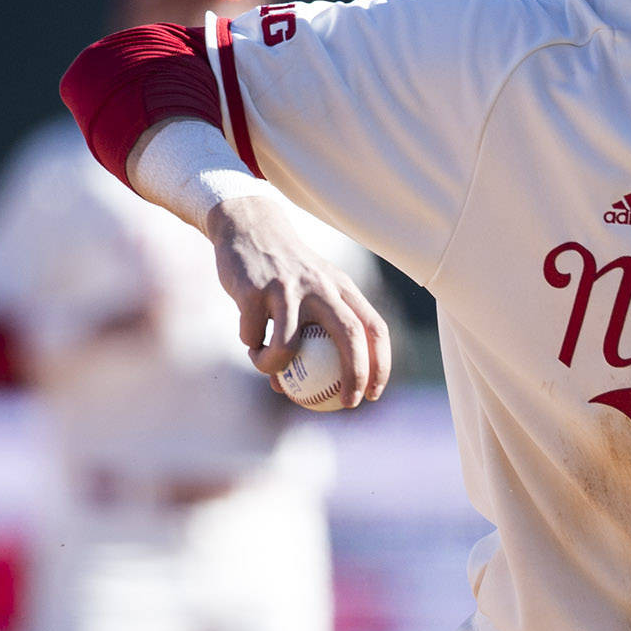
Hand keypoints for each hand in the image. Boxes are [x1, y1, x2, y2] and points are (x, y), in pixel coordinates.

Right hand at [205, 193, 390, 407]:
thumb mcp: (310, 293)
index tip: (375, 394)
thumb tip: (301, 388)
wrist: (248, 227)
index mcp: (342, 287)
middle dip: (355, 374)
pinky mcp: (253, 291)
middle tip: (347, 403)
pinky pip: (253, 336)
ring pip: (288, 346)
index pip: (375, 327)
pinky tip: (249, 340)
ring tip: (269, 371)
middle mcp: (322, 287)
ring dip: (276, 367)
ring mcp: (288, 288)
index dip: (381, 363)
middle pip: (350, 335)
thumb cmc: (286, 272)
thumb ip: (315, 335)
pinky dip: (251, 345)